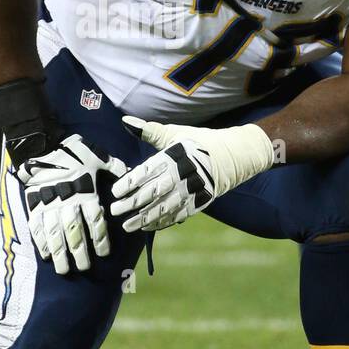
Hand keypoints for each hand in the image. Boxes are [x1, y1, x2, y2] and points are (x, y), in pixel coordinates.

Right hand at [18, 134, 127, 274]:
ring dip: (60, 254)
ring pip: (56, 235)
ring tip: (64, 270)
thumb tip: (131, 174)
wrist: (42, 144)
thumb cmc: (74, 151)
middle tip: (85, 268)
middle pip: (76, 233)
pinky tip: (46, 255)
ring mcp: (49, 206)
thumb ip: (115, 168)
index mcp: (86, 193)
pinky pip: (38, 228)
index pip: (95, 222)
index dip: (100, 240)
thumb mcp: (98, 157)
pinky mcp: (34, 205)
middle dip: (80, 253)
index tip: (104, 254)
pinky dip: (41, 242)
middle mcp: (68, 203)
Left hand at [110, 116, 275, 232]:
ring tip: (127, 225)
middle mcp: (183, 173)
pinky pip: (179, 215)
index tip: (115, 191)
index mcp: (175, 155)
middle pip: (154, 192)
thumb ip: (149, 131)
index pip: (148, 171)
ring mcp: (193, 189)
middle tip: (114, 210)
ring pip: (165, 207)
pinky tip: (147, 227)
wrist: (233, 155)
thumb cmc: (197, 141)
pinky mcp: (200, 201)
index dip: (130, 183)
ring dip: (145, 218)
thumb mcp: (174, 133)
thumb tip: (125, 120)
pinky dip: (163, 222)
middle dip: (132, 203)